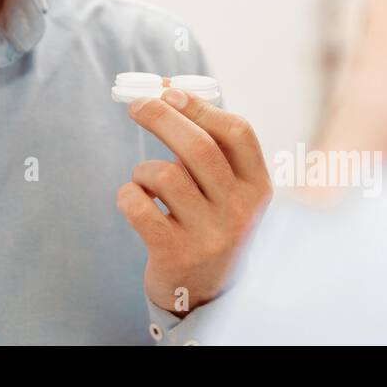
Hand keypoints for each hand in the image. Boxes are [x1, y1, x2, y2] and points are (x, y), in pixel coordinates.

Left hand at [116, 87, 271, 314]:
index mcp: (258, 188)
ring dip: (143, 170)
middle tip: (136, 104)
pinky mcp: (177, 255)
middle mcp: (240, 211)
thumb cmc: (209, 225)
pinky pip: (139, 207)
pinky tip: (136, 203)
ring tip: (146, 184)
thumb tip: (167, 89)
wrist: (204, 297)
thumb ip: (209, 148)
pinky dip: (128, 196)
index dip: (199, 105)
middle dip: (161, 116)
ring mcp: (211, 236)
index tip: (168, 89)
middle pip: (198, 147)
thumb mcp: (227, 190)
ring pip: (164, 175)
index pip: (236, 132)